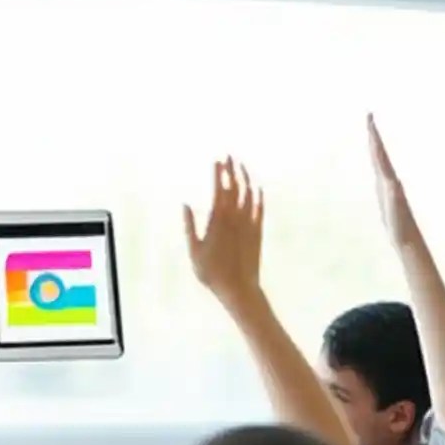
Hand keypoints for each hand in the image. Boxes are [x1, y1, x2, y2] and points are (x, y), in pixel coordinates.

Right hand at [183, 156, 265, 303]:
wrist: (239, 288)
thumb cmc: (212, 273)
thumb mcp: (194, 250)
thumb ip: (189, 226)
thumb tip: (185, 205)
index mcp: (218, 220)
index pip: (219, 189)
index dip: (218, 174)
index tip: (217, 160)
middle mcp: (235, 217)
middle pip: (235, 187)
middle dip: (232, 170)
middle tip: (229, 156)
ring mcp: (249, 223)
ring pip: (249, 194)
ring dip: (245, 178)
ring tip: (241, 167)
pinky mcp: (258, 232)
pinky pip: (259, 208)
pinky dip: (258, 196)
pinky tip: (257, 189)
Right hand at [367, 114, 419, 245]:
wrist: (407, 239)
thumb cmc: (401, 227)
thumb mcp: (396, 211)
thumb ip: (394, 196)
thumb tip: (392, 183)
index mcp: (390, 179)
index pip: (380, 154)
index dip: (375, 137)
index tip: (370, 119)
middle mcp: (390, 178)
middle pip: (380, 152)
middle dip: (374, 135)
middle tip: (369, 117)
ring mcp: (387, 185)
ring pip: (379, 160)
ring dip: (374, 146)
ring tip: (370, 133)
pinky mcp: (385, 193)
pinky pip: (378, 171)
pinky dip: (375, 161)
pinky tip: (375, 160)